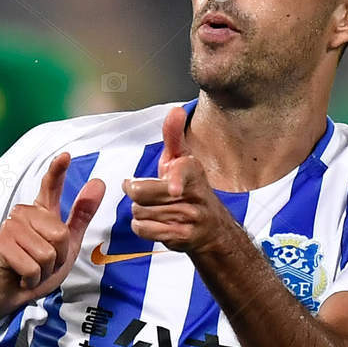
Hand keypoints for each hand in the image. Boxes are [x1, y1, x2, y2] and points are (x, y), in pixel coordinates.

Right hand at [0, 151, 105, 318]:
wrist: (7, 294)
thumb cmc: (35, 269)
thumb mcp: (67, 244)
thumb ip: (81, 215)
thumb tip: (98, 182)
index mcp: (40, 213)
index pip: (50, 187)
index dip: (57, 171)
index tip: (65, 156)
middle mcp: (23, 214)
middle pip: (60, 235)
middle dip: (57, 259)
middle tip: (41, 265)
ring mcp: (9, 227)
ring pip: (46, 252)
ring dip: (43, 271)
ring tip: (29, 271)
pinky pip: (32, 266)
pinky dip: (31, 279)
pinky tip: (20, 277)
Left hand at [122, 105, 238, 255]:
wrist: (211, 227)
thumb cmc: (188, 188)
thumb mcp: (182, 160)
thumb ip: (174, 136)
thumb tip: (174, 110)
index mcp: (192, 171)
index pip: (181, 173)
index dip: (174, 181)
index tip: (174, 190)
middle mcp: (195, 194)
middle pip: (143, 194)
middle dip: (136, 193)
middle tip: (141, 192)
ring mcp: (191, 217)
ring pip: (141, 212)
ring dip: (140, 211)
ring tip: (154, 209)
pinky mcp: (183, 237)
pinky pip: (145, 230)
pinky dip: (142, 227)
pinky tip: (153, 223)